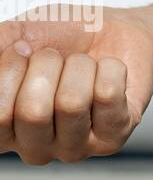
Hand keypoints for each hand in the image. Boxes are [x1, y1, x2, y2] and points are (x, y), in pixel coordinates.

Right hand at [0, 6, 152, 164]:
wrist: (115, 32)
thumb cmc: (63, 41)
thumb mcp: (17, 37)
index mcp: (5, 131)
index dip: (10, 70)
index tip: (23, 49)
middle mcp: (35, 148)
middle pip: (33, 112)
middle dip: (47, 65)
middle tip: (58, 57)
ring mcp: (76, 148)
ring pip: (73, 103)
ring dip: (80, 66)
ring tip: (85, 65)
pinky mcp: (113, 138)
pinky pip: (108, 95)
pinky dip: (111, 68)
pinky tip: (108, 72)